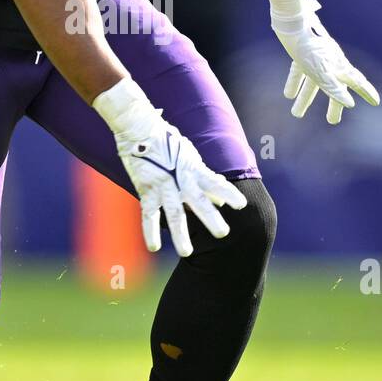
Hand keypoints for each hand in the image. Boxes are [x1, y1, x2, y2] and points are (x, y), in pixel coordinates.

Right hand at [92, 77, 246, 256]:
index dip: (228, 193)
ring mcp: (163, 184)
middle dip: (211, 218)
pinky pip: (149, 214)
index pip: (214, 182)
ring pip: (173, 213)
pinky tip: (154, 247)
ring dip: (180, 234)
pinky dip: (151, 231)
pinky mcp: (146, 189)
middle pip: (198, 201)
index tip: (242, 205)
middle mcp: (180, 177)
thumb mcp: (189, 157)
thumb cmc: (167, 142)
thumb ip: (204, 178)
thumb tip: (220, 197)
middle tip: (224, 234)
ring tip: (187, 252)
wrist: (139, 127)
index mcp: (193, 168)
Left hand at [270, 0, 379, 123]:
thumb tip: (349, 103)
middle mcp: (330, 62)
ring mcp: (316, 58)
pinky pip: (299, 72)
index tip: (376, 102)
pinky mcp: (301, 54)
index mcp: (339, 65)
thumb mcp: (321, 70)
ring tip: (295, 114)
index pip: (357, 81)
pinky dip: (294, 83)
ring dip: (306, 98)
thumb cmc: (309, 46)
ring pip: (313, 83)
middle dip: (333, 104)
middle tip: (332, 121)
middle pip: (334, 87)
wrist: (292, 21)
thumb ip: (334, 87)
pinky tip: (288, 95)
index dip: (367, 91)